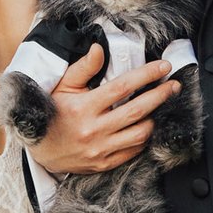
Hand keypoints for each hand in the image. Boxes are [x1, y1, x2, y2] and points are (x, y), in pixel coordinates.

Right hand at [34, 44, 180, 177]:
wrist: (38, 148)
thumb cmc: (51, 111)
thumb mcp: (62, 86)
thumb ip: (83, 68)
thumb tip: (99, 48)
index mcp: (84, 107)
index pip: (123, 87)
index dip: (146, 75)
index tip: (163, 66)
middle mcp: (93, 129)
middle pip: (137, 110)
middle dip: (160, 95)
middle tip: (174, 85)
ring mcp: (100, 149)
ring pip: (140, 134)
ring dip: (155, 118)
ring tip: (161, 106)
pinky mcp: (103, 163)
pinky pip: (133, 151)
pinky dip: (144, 138)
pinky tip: (148, 125)